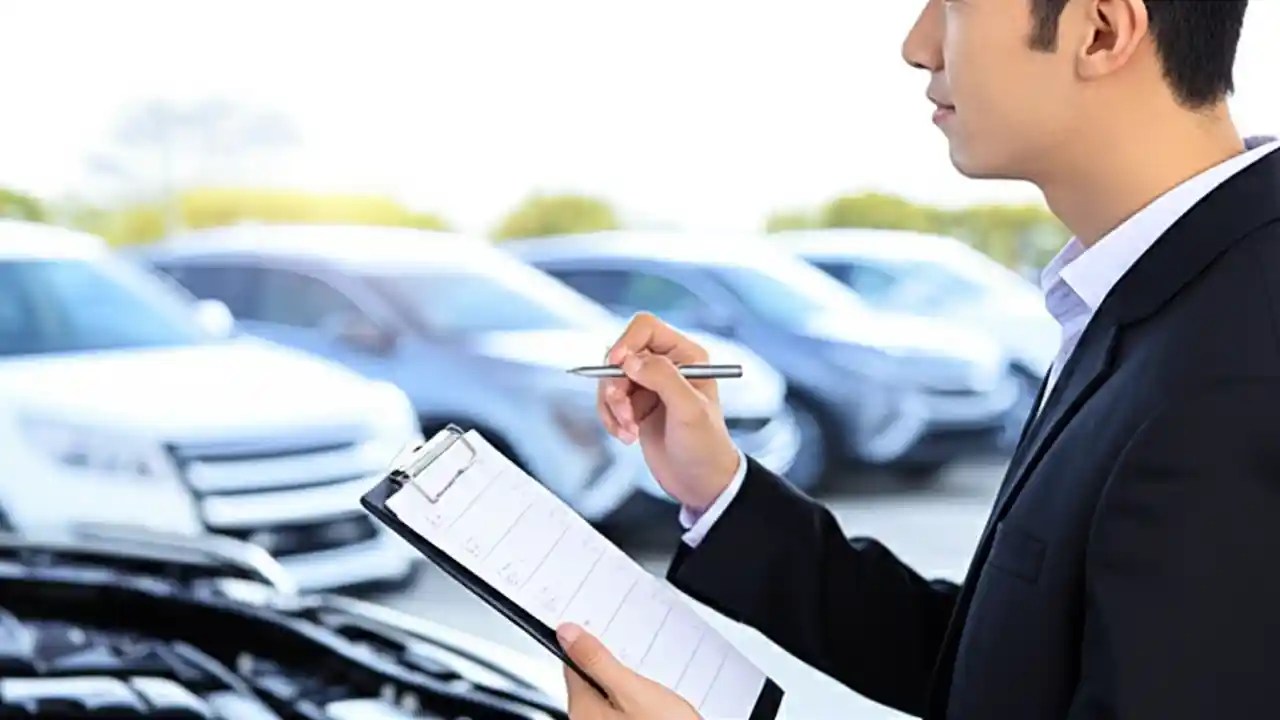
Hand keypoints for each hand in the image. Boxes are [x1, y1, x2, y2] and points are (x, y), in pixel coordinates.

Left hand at [558, 623, 700, 719]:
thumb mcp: (632, 690)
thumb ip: (597, 661)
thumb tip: (567, 634)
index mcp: (582, 709)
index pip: (571, 664)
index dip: (587, 644)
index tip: (601, 630)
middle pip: (589, 681)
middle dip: (610, 666)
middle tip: (636, 656)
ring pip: (607, 697)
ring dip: (625, 685)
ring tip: (650, 680)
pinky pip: (619, 712)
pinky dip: (634, 702)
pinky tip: (653, 702)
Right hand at [598, 312, 740, 510]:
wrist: (701, 482)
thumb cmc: (706, 446)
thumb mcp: (689, 410)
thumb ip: (662, 378)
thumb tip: (630, 360)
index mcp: (685, 356)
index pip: (645, 328)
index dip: (626, 342)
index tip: (616, 365)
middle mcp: (666, 365)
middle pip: (621, 355)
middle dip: (616, 384)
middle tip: (625, 412)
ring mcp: (649, 386)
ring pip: (610, 379)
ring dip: (612, 406)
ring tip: (629, 429)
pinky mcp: (635, 406)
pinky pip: (608, 401)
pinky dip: (610, 418)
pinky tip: (627, 436)